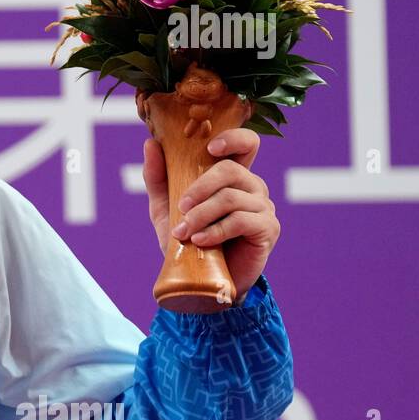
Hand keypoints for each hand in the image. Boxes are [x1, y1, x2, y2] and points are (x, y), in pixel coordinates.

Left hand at [142, 128, 280, 301]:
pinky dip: (216, 230)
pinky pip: (241, 220)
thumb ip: (158, 177)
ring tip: (184, 233)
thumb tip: (150, 143)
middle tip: (180, 207)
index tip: (209, 148)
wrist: (203, 280)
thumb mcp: (166, 208)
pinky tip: (200, 240)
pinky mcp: (268, 228)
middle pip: (231, 170)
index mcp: (232, 176)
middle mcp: (252, 186)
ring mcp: (263, 207)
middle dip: (200, 187)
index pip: (246, 144)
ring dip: (201, 215)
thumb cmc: (188, 240)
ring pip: (231, 197)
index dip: (233, 139)